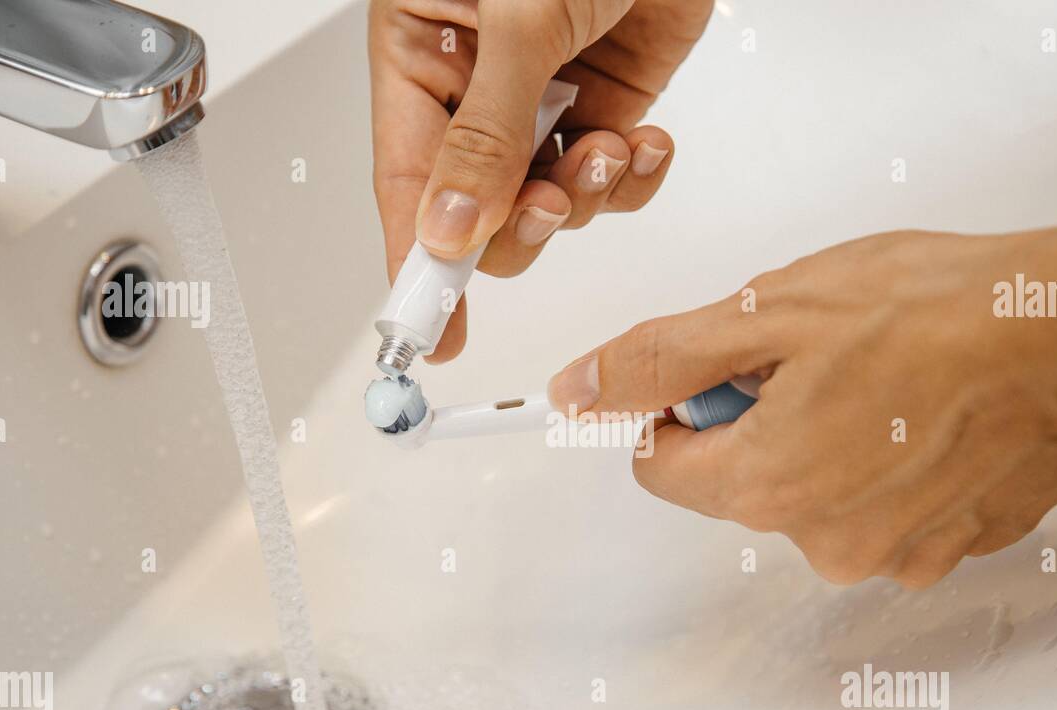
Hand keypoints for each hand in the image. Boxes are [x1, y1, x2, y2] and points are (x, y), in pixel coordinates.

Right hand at [368, 0, 712, 360]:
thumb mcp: (520, 16)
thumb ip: (486, 130)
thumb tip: (449, 226)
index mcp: (422, 50)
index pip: (407, 181)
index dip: (415, 263)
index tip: (424, 331)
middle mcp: (478, 85)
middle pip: (479, 213)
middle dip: (522, 224)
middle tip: (551, 204)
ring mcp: (547, 100)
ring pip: (550, 206)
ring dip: (587, 197)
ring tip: (610, 146)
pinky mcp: (610, 102)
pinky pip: (613, 178)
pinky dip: (636, 178)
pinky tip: (648, 142)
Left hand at [547, 228, 1056, 587]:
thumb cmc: (939, 308)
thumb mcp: (772, 310)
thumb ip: (660, 359)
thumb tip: (576, 391)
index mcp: (764, 488)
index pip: (659, 464)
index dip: (682, 405)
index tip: (729, 365)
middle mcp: (822, 543)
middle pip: (741, 480)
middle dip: (762, 419)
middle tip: (827, 358)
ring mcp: (895, 554)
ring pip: (816, 494)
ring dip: (830, 441)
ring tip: (892, 381)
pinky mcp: (951, 547)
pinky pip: (885, 508)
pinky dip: (891, 467)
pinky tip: (931, 415)